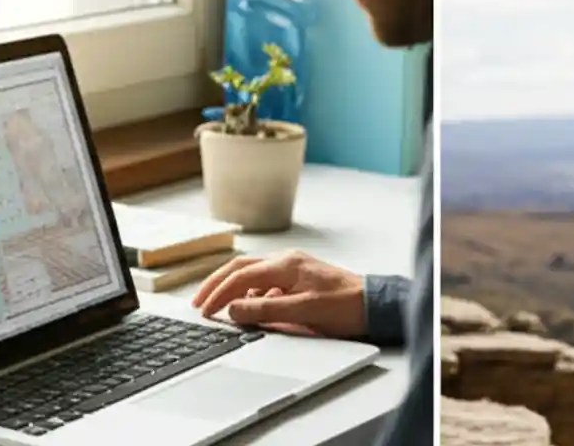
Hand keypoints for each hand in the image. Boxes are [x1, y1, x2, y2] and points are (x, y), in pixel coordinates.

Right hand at [191, 251, 365, 337]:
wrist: (375, 305)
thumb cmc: (346, 306)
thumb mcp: (304, 311)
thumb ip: (267, 310)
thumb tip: (233, 311)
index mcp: (286, 264)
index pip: (241, 276)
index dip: (218, 294)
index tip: (204, 311)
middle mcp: (287, 261)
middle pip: (240, 268)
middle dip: (216, 284)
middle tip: (198, 303)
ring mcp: (292, 270)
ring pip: (251, 274)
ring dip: (231, 288)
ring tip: (216, 306)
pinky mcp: (298, 280)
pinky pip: (265, 283)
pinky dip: (249, 294)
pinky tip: (247, 309)